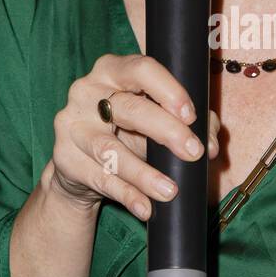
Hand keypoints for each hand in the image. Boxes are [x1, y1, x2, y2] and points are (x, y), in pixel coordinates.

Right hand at [46, 53, 219, 217]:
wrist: (81, 164)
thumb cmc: (128, 131)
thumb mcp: (157, 120)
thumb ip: (189, 122)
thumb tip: (211, 142)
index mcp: (114, 70)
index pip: (142, 68)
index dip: (169, 90)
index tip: (192, 115)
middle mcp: (87, 91)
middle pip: (129, 109)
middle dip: (166, 131)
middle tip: (194, 153)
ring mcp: (72, 125)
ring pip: (110, 150)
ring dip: (144, 173)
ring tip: (171, 191)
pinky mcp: (64, 158)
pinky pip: (99, 178)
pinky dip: (126, 195)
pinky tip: (146, 207)